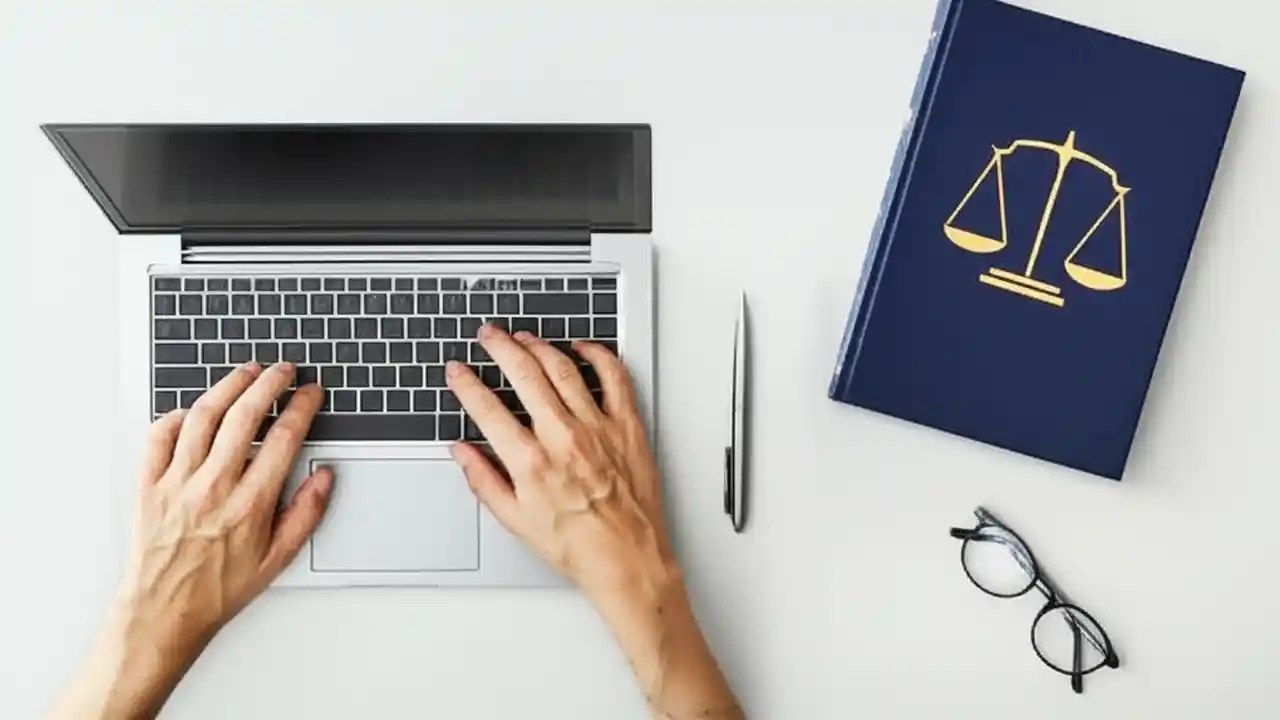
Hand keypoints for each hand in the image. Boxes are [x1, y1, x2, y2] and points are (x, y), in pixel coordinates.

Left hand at [48, 362, 332, 719]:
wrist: (163, 611)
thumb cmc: (219, 589)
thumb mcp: (278, 559)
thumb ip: (306, 513)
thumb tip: (325, 477)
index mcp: (250, 503)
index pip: (283, 437)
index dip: (302, 407)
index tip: (311, 393)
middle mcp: (214, 486)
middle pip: (245, 415)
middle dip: (269, 383)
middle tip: (283, 371)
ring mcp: (177, 482)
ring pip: (204, 416)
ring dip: (228, 386)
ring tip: (246, 372)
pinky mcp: (148, 484)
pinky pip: (160, 435)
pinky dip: (177, 415)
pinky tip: (194, 410)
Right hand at [446, 326, 742, 718]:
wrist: (627, 559)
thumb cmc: (576, 546)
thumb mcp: (514, 521)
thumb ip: (482, 480)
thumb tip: (461, 451)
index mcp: (530, 463)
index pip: (487, 408)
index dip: (467, 384)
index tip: (458, 371)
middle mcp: (563, 438)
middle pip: (524, 374)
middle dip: (500, 348)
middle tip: (488, 336)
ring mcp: (597, 428)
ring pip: (564, 369)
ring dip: (539, 346)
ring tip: (524, 337)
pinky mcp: (627, 427)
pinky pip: (614, 378)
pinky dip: (598, 356)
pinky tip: (583, 348)